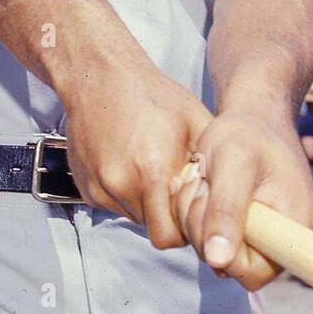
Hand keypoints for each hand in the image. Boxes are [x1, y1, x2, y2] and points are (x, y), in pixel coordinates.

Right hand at [63, 53, 211, 247]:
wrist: (100, 77)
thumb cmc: (151, 95)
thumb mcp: (195, 122)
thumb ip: (211, 166)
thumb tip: (226, 197)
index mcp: (152, 172)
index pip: (172, 236)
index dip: (186, 228)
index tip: (192, 211)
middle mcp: (122, 184)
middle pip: (153, 230)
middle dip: (169, 219)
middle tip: (177, 192)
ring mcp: (100, 187)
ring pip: (134, 218)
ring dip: (148, 206)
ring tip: (154, 172)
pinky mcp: (86, 187)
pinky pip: (115, 205)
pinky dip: (128, 195)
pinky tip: (133, 166)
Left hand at [171, 109, 312, 291]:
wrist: (254, 117)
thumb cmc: (247, 132)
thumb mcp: (233, 163)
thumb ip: (226, 210)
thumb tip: (218, 261)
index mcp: (296, 228)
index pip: (253, 273)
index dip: (222, 250)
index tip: (212, 202)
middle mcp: (289, 240)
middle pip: (230, 265)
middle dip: (203, 228)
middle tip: (201, 185)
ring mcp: (270, 236)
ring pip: (217, 252)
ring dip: (198, 219)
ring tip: (203, 181)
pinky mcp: (252, 229)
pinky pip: (217, 239)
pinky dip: (201, 216)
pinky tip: (203, 188)